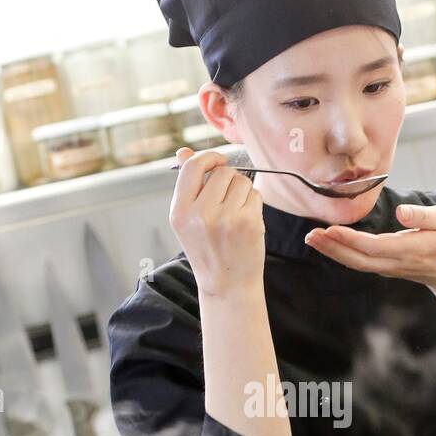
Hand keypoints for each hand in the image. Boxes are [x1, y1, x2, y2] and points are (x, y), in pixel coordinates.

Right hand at [170, 146, 264, 297]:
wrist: (227, 284)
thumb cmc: (207, 249)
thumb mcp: (188, 219)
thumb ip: (188, 185)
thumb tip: (183, 151)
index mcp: (180, 211)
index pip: (192, 166)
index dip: (208, 157)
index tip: (218, 162)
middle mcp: (200, 215)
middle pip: (223, 172)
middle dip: (229, 179)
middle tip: (227, 199)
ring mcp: (226, 219)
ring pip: (242, 181)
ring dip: (243, 191)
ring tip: (236, 212)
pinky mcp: (249, 223)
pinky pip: (255, 195)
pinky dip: (253, 203)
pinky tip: (246, 221)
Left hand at [303, 203, 435, 295]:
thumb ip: (424, 216)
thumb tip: (401, 211)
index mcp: (411, 250)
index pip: (375, 247)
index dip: (351, 240)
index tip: (331, 229)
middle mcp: (396, 263)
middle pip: (359, 259)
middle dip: (333, 248)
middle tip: (311, 235)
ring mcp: (388, 268)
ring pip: (356, 263)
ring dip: (332, 252)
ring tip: (312, 238)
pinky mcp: (383, 267)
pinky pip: (358, 262)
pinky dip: (340, 253)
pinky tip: (327, 242)